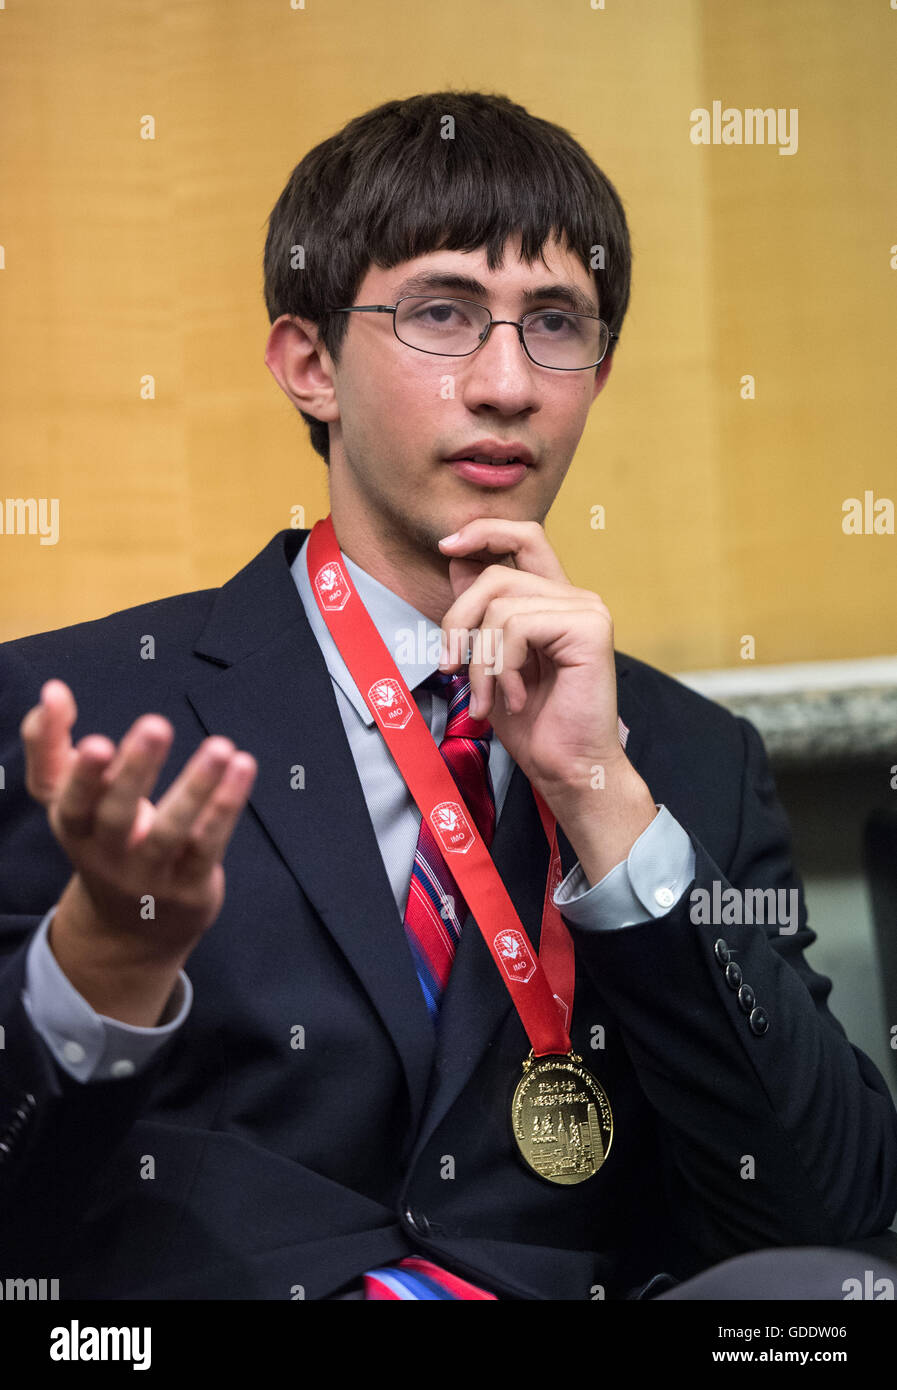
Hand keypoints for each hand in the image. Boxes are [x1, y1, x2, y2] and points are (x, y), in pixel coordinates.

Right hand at [20, 679, 256, 967]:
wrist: (131, 929)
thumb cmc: (103, 841)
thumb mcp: (68, 801)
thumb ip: (51, 745)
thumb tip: (53, 690)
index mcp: (75, 828)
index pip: (70, 803)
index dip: (80, 775)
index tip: (94, 741)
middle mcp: (109, 855)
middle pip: (118, 815)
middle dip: (137, 770)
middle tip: (156, 725)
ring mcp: (152, 874)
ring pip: (172, 832)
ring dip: (196, 787)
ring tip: (221, 747)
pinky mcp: (191, 884)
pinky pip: (208, 844)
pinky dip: (226, 806)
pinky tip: (242, 768)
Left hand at [437, 519, 656, 882]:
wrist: (567, 769)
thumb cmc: (533, 724)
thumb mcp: (490, 660)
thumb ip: (480, 613)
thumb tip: (456, 561)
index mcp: (555, 601)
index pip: (525, 536)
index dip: (484, 530)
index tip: (445, 546)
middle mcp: (575, 597)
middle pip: (496, 572)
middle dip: (457, 618)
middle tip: (447, 664)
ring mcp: (585, 609)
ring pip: (501, 603)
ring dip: (479, 659)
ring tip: (487, 698)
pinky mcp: (589, 627)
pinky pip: (518, 625)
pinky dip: (502, 666)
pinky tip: (514, 697)